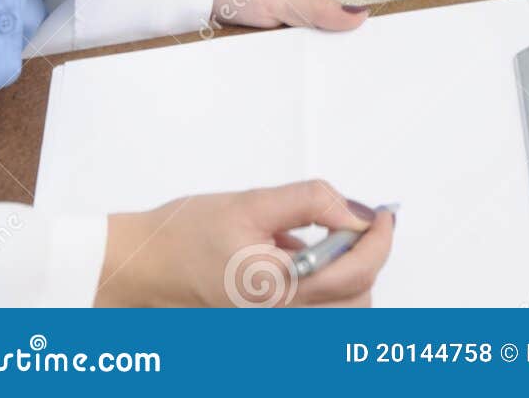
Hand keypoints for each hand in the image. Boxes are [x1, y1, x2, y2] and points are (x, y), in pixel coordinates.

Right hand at [96, 180, 394, 306]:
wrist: (146, 267)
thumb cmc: (186, 235)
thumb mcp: (251, 202)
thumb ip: (309, 202)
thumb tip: (355, 211)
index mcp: (280, 290)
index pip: (357, 274)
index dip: (380, 239)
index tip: (382, 213)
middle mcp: (282, 319)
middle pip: (358, 301)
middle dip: (368, 258)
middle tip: (355, 220)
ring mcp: (276, 326)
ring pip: (342, 312)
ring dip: (349, 273)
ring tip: (325, 237)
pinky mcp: (270, 323)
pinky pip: (318, 312)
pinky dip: (327, 285)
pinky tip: (303, 256)